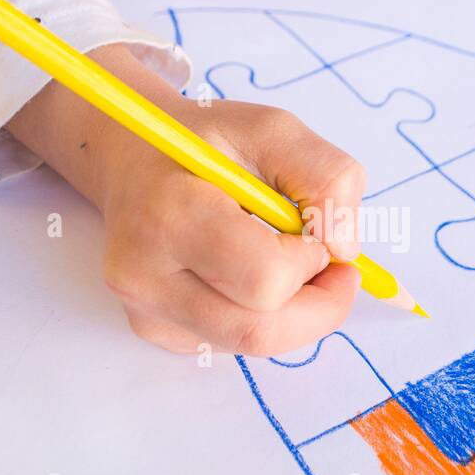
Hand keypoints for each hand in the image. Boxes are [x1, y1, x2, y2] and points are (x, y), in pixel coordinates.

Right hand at [8, 45, 363, 355]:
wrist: (131, 158)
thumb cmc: (203, 142)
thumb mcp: (272, 129)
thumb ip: (325, 175)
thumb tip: (343, 250)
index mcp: (170, 216)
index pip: (265, 278)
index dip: (310, 262)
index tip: (316, 233)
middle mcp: (145, 276)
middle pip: (260, 332)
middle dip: (318, 306)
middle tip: (334, 268)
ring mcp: (145, 311)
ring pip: (251, 345)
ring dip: (294, 313)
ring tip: (290, 262)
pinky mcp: (154, 331)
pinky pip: (232, 343)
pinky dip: (262, 316)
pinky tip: (247, 273)